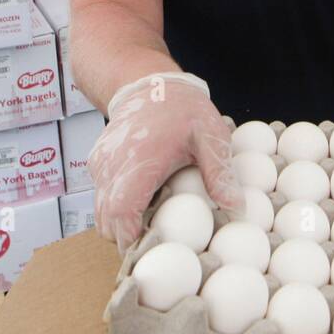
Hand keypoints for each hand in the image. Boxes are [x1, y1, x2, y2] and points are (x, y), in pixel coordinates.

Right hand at [90, 71, 241, 250]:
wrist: (149, 84)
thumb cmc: (183, 109)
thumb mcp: (211, 135)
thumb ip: (220, 173)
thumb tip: (237, 209)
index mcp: (139, 160)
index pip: (120, 212)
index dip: (131, 239)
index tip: (153, 250)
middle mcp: (111, 165)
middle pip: (106, 221)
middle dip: (127, 240)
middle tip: (158, 246)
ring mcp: (100, 165)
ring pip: (100, 213)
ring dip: (120, 225)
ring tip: (152, 226)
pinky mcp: (97, 164)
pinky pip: (101, 198)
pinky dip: (116, 208)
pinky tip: (143, 204)